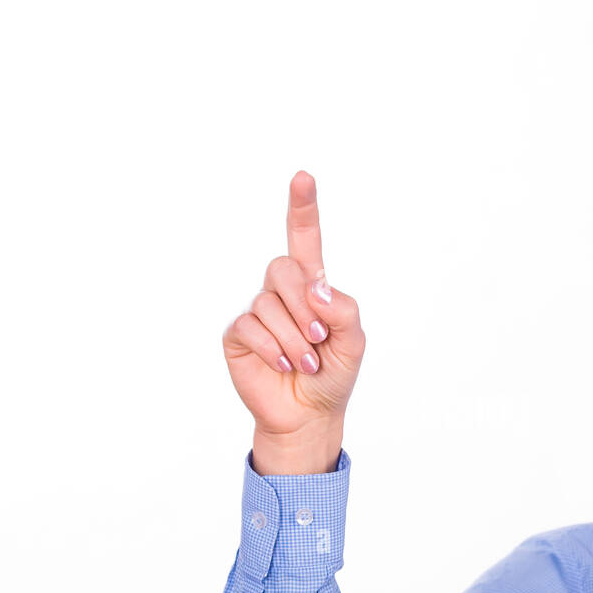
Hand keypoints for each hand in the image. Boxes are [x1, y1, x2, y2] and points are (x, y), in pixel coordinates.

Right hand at [222, 171, 365, 464]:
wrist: (309, 414)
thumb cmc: (332, 374)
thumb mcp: (353, 341)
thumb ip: (342, 309)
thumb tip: (315, 287)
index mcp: (312, 286)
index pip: (304, 239)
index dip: (302, 208)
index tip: (303, 177)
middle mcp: (282, 292)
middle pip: (283, 268)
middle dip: (303, 304)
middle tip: (319, 338)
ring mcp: (257, 312)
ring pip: (268, 303)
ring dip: (293, 337)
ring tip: (305, 362)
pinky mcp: (239, 335)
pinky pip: (250, 327)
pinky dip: (273, 349)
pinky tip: (285, 366)